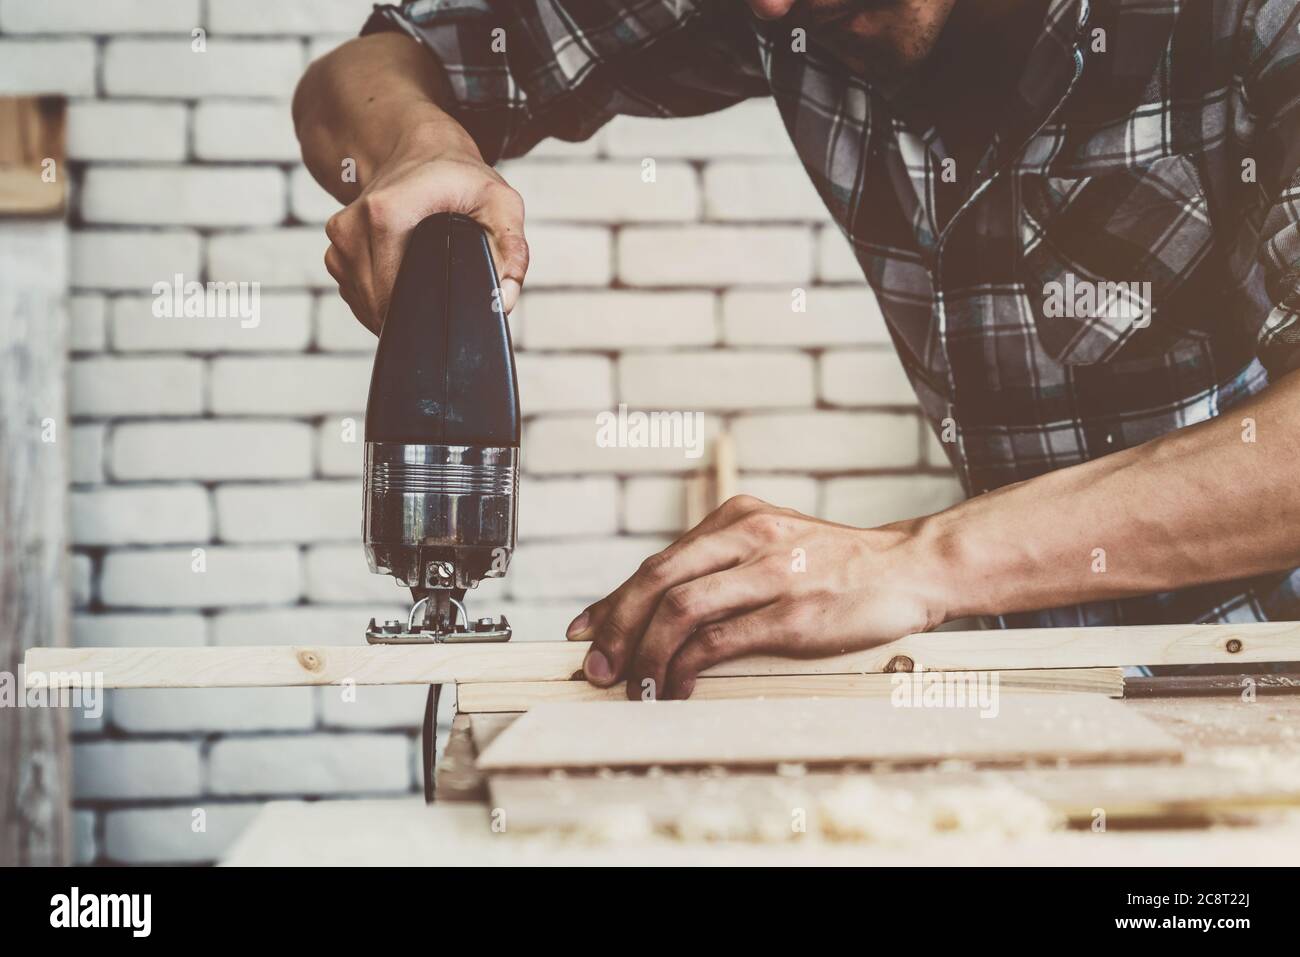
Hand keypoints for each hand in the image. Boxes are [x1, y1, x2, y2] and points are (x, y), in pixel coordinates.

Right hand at [323, 126, 527, 332]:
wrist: (419, 150)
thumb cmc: (459, 178)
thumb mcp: (500, 204)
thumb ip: (511, 252)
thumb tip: (502, 300)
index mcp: (386, 214)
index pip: (395, 296)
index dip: (426, 313)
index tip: (448, 306)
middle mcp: (352, 228)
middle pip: (380, 305)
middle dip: (414, 311)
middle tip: (442, 288)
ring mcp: (339, 241)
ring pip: (367, 305)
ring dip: (395, 306)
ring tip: (424, 277)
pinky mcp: (335, 252)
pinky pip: (357, 294)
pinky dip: (380, 297)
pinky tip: (404, 276)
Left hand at [566, 496, 949, 699]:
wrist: (911, 568)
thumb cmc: (838, 565)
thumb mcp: (775, 544)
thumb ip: (724, 566)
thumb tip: (660, 609)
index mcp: (737, 518)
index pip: (658, 561)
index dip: (614, 600)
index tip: (585, 631)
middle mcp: (748, 537)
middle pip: (657, 580)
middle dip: (616, 628)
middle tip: (597, 666)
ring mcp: (771, 574)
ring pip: (680, 610)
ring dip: (645, 653)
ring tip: (634, 685)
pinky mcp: (793, 615)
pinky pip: (719, 641)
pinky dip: (686, 666)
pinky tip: (676, 686)